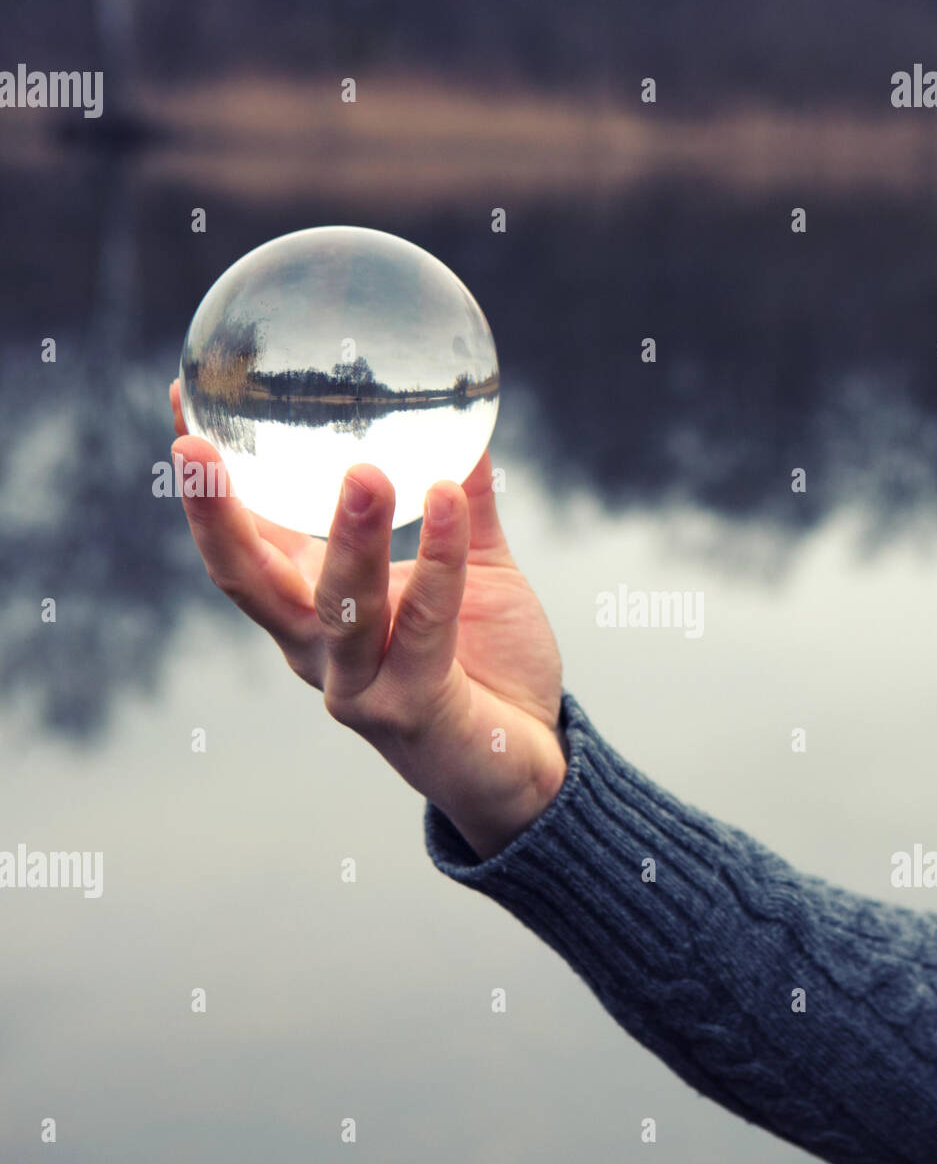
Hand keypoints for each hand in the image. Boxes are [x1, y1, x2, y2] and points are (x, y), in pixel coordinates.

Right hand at [168, 379, 566, 859]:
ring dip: (348, 537)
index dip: (211, 477)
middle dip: (216, 512)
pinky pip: (422, 625)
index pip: (247, 537)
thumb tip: (470, 425)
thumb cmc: (488, 665)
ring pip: (336, 607)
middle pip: (247, 580)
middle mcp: (318, 649)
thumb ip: (466, 506)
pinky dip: (439, 561)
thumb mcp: (477, 571)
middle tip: (197, 441)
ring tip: (364, 470)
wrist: (522, 765)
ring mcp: (356, 685)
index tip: (186, 398)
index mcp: (316, 609)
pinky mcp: (408, 709)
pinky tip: (448, 499)